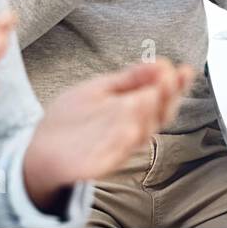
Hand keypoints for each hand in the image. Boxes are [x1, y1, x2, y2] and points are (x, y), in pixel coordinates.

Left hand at [22, 59, 194, 213]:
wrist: (42, 151)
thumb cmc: (75, 120)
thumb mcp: (102, 90)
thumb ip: (130, 78)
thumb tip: (161, 62)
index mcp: (135, 113)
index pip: (162, 99)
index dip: (176, 86)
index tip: (183, 71)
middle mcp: (130, 132)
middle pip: (156, 117)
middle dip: (164, 98)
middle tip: (169, 80)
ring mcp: (114, 149)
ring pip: (136, 135)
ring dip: (145, 117)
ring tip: (149, 97)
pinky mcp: (95, 166)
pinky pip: (111, 156)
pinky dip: (121, 144)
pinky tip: (128, 130)